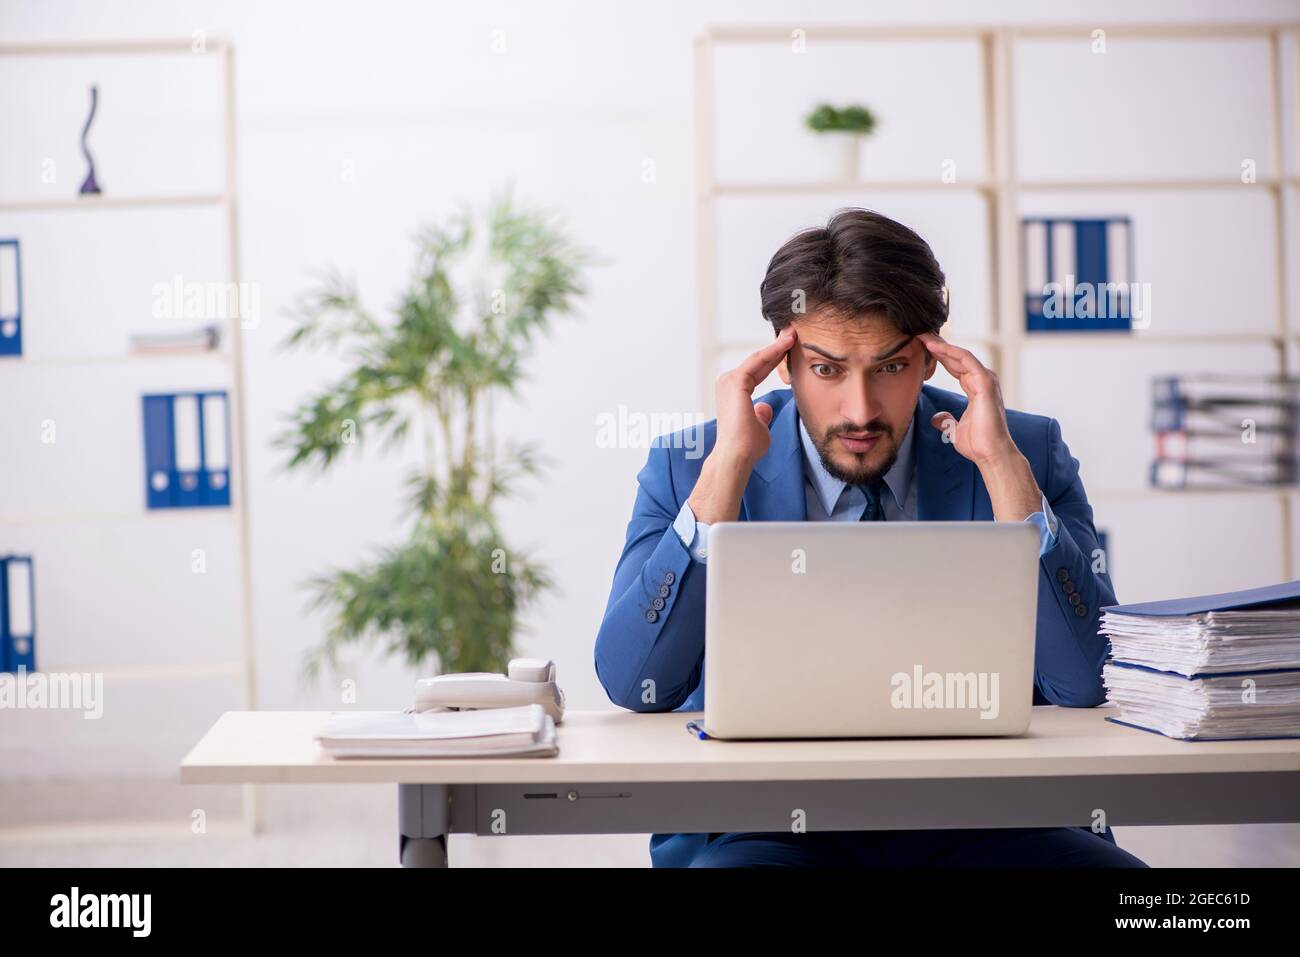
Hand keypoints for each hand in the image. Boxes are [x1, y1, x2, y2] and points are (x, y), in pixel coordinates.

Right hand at [713, 325, 795, 468]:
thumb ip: (761, 414)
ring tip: (794, 334)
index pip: (758, 370)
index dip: (774, 358)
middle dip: (777, 347)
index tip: (789, 347)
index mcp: (733, 391)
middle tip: (793, 333)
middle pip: (758, 361)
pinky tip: (786, 344)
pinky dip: (773, 351)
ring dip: (777, 346)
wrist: (737, 455)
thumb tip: (764, 408)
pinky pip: (758, 362)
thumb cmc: (747, 445)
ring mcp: (729, 381)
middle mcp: (727, 382)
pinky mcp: (735, 381)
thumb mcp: (758, 425)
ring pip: (759, 359)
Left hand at [918, 333, 1018, 465]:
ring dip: (941, 344)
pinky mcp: (986, 383)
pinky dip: (950, 352)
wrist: (990, 454)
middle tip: (918, 333)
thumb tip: (937, 418)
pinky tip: (934, 347)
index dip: (938, 356)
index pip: (954, 366)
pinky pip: (966, 360)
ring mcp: (986, 380)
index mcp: (975, 388)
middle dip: (937, 345)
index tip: (920, 347)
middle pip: (956, 356)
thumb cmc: (977, 443)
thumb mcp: (955, 429)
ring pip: (960, 354)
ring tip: (922, 335)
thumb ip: (947, 420)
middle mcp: (982, 380)